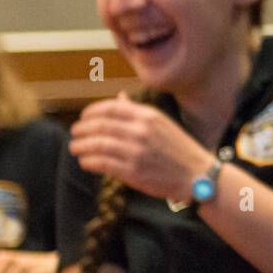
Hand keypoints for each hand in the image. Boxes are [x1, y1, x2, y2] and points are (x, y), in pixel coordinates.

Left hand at [69, 93, 209, 199]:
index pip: (111, 108)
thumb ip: (137, 111)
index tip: (83, 117)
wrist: (197, 175)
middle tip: (75, 133)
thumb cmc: (179, 149)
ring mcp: (137, 152)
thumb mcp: (162, 123)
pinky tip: (86, 162)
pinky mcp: (134, 172)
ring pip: (98, 144)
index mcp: (148, 116)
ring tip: (75, 148)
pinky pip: (103, 163)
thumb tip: (119, 97)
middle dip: (82, 129)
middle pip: (100, 125)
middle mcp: (141, 131)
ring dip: (81, 146)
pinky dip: (89, 161)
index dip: (92, 112)